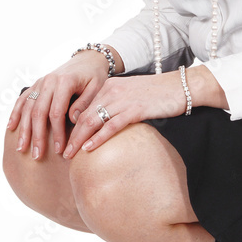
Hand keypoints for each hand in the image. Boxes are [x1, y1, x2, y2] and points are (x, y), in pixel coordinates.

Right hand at [7, 52, 109, 158]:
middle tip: (37, 155)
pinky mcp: (36, 85)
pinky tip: (11, 127)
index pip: (56, 112)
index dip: (56, 133)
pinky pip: (22, 99)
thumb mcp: (96, 88)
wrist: (88, 60)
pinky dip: (15, 113)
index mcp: (65, 82)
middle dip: (36, 136)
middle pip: (38, 112)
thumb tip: (72, 119)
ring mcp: (40, 83)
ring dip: (23, 129)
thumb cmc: (94, 76)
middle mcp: (49, 81)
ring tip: (21, 148)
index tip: (59, 149)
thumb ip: (84, 103)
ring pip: (27, 108)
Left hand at [62, 71, 187, 158]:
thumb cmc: (158, 94)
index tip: (62, 140)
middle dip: (69, 135)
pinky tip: (89, 148)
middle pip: (82, 115)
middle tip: (61, 152)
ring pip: (92, 120)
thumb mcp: (130, 96)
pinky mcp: (135, 109)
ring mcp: (123, 99)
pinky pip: (111, 125)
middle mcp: (111, 91)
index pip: (82, 107)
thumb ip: (115, 106)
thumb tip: (102, 125)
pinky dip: (98, 138)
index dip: (69, 125)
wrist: (181, 86)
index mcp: (108, 86)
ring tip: (69, 154)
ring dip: (78, 139)